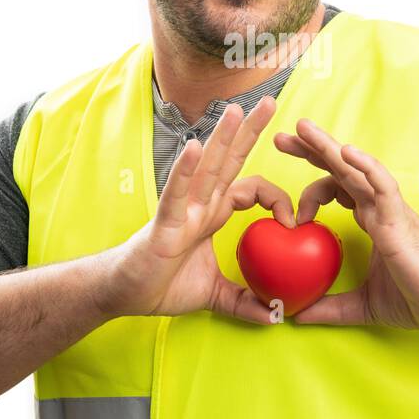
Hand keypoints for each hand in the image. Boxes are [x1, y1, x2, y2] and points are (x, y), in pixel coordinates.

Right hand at [101, 95, 296, 323]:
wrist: (124, 295)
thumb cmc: (162, 284)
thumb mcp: (215, 295)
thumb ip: (245, 302)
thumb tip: (276, 317)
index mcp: (213, 212)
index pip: (251, 189)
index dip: (276, 197)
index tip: (294, 221)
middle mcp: (200, 202)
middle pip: (230, 159)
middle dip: (251, 130)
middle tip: (273, 101)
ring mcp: (182, 208)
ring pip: (206, 167)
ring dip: (222, 137)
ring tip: (236, 109)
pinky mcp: (165, 221)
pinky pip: (177, 191)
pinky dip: (186, 169)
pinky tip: (196, 146)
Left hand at [272, 118, 418, 330]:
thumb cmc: (417, 296)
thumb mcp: (363, 305)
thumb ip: (330, 307)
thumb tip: (296, 316)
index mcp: (371, 219)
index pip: (336, 188)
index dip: (311, 188)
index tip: (289, 210)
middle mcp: (377, 208)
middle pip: (341, 169)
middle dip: (311, 151)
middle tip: (282, 137)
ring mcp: (389, 209)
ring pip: (356, 169)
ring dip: (328, 147)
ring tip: (302, 128)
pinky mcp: (399, 218)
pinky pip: (382, 185)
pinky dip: (365, 166)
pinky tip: (346, 151)